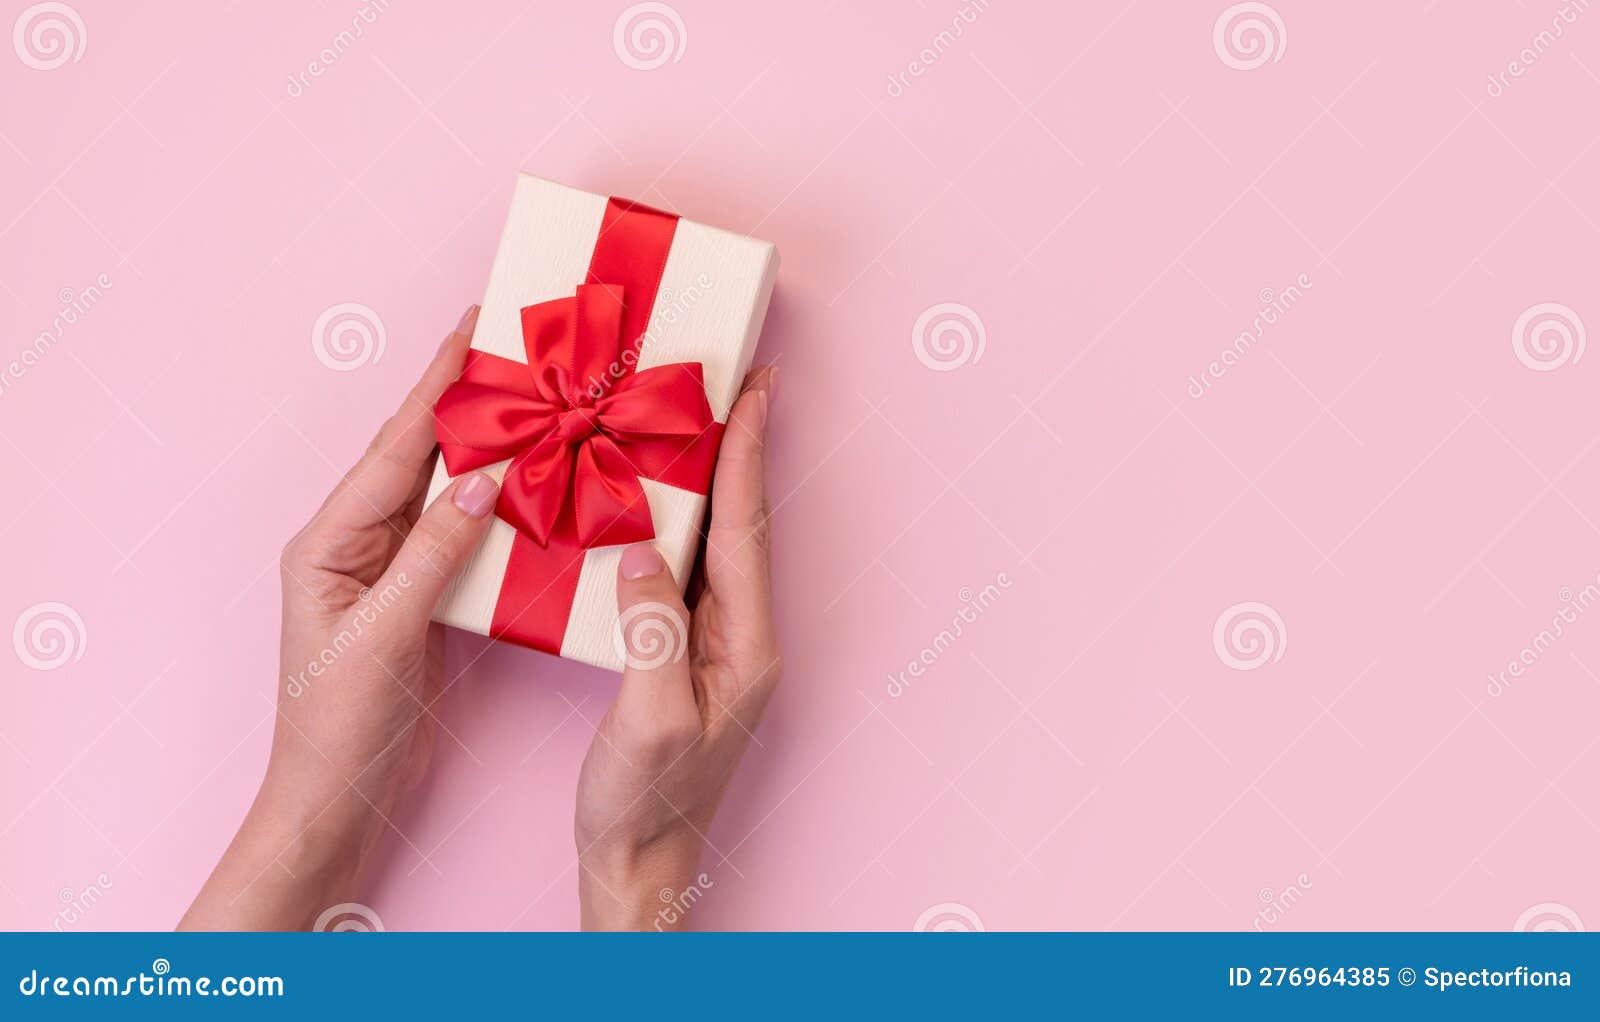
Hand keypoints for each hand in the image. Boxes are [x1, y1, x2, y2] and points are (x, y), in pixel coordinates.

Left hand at [181, 306, 499, 929]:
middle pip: (417, 457)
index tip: (474, 330)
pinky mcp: (415, 599)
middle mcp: (354, 544)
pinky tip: (529, 488)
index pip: (394, 449)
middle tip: (516, 354)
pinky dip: (494, 507)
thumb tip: (481, 482)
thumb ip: (430, 557)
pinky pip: (457, 536)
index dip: (436, 387)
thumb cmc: (338, 726)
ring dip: (487, 451)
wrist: (332, 799)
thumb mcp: (382, 637)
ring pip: (441, 492)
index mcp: (329, 542)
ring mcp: (385, 571)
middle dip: (465, 403)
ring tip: (535, 404)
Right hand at [574, 366, 781, 929]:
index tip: (754, 389)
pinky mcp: (679, 654)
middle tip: (730, 381)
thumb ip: (650, 631)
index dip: (747, 455)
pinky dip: (668, 524)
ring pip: (711, 543)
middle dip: (735, 450)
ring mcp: (712, 645)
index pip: (746, 530)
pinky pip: (678, 570)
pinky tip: (645, 501)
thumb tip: (639, 549)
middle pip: (739, 524)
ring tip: (688, 420)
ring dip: (703, 480)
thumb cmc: (648, 803)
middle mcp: (740, 637)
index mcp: (746, 645)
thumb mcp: (651, 718)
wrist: (639, 865)